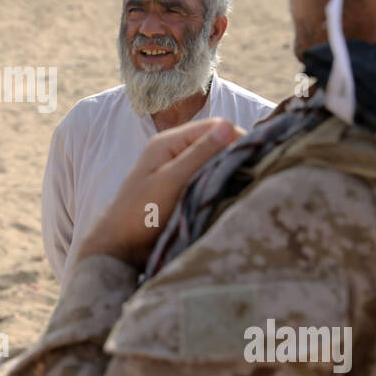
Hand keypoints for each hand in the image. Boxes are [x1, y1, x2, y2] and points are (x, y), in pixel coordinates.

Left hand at [75, 118, 242, 270]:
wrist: (119, 249)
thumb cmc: (140, 214)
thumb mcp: (172, 181)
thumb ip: (199, 154)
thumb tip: (229, 126)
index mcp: (168, 142)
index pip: (214, 126)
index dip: (236, 138)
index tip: (255, 158)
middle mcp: (175, 151)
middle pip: (216, 143)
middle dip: (234, 155)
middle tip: (254, 175)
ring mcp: (179, 170)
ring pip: (214, 162)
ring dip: (228, 171)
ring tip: (245, 186)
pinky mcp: (183, 189)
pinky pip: (208, 179)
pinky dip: (220, 184)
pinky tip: (231, 195)